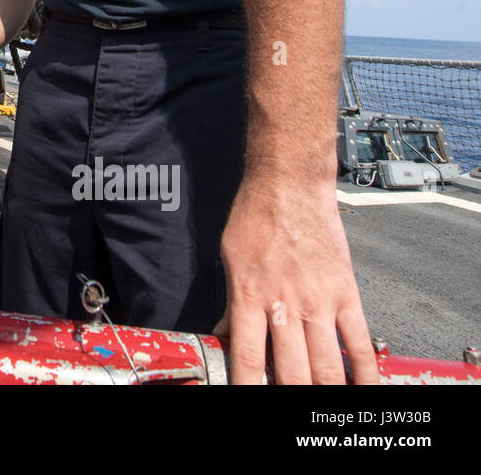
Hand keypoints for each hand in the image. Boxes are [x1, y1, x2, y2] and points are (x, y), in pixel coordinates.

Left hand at [213, 171, 379, 384]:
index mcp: (249, 296)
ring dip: (325, 392)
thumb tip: (222, 335)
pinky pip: (360, 343)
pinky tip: (363, 389)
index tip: (249, 399)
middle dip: (291, 395)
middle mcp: (284, 304)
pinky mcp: (346, 293)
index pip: (248, 359)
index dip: (249, 388)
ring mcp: (319, 302)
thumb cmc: (255, 214)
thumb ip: (229, 302)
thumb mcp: (229, 257)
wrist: (290, 183)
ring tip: (321, 404)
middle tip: (287, 399)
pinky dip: (365, 373)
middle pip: (292, 373)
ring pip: (327, 367)